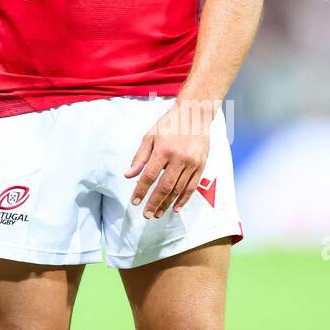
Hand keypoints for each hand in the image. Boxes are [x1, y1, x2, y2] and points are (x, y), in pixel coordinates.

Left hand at [124, 101, 212, 217]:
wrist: (195, 114)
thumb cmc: (170, 124)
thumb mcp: (150, 136)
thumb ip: (139, 157)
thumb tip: (128, 175)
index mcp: (163, 150)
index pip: (149, 176)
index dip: (141, 190)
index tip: (134, 202)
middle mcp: (179, 158)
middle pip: (164, 186)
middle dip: (154, 203)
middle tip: (146, 215)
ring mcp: (192, 163)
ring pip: (178, 189)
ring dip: (167, 204)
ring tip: (157, 214)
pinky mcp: (201, 165)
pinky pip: (192, 187)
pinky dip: (184, 199)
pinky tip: (175, 208)